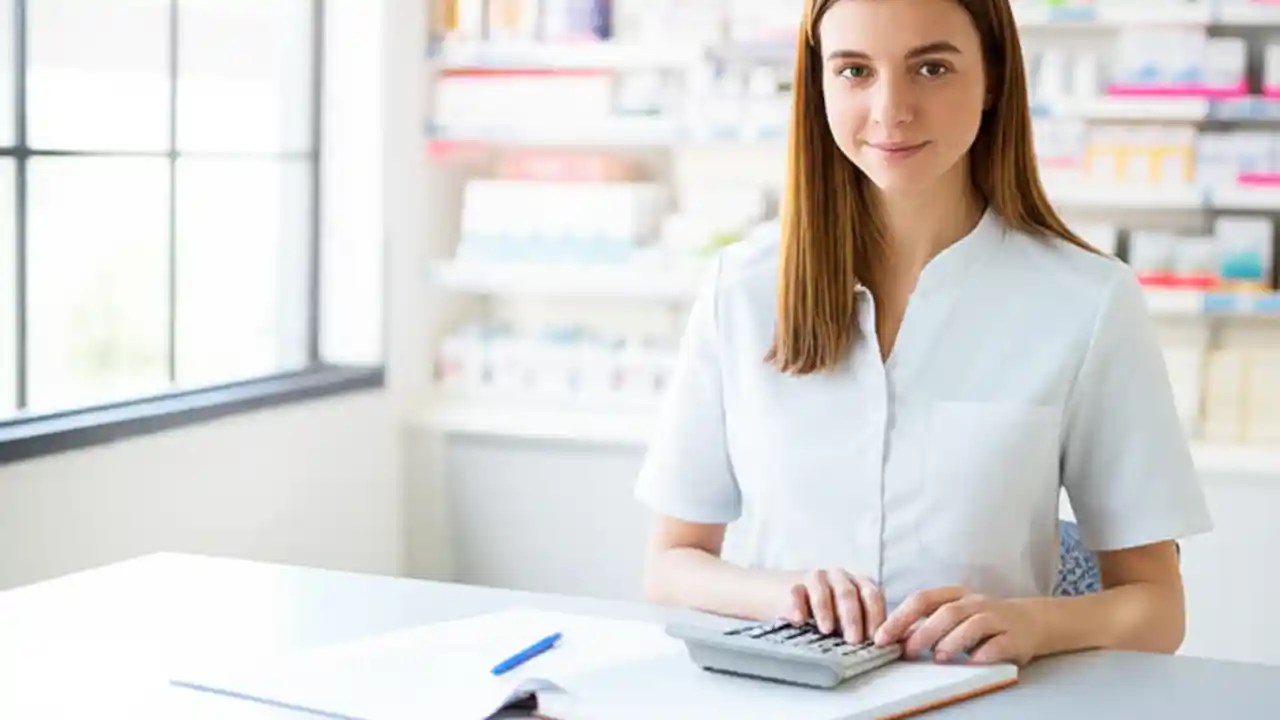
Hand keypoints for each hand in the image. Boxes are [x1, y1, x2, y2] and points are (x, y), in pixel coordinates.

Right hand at [773, 569, 885, 644]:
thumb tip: (879, 653)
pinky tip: (799, 620)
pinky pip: (795, 592)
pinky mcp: (791, 584)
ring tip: (827, 630)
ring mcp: (816, 578)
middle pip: (848, 593)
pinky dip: (797, 606)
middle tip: (854, 640)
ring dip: (826, 610)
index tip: (876, 641)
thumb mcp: (847, 618)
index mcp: (859, 585)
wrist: (783, 593)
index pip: (872, 596)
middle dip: (853, 618)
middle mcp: (840, 578)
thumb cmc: (825, 612)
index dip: (876, 617)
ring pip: (822, 590)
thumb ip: (862, 629)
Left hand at [873, 586, 1043, 665]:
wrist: (1031, 621)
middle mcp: (975, 602)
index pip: (923, 599)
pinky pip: (1000, 643)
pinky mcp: (1016, 637)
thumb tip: (893, 638)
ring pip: (974, 624)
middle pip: (947, 612)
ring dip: (954, 641)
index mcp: (954, 595)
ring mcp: (997, 617)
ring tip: (939, 657)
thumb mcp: (953, 616)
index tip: (882, 636)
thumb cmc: (982, 620)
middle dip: (924, 632)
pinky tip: (972, 661)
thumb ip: (926, 624)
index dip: (900, 617)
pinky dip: (985, 653)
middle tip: (908, 651)